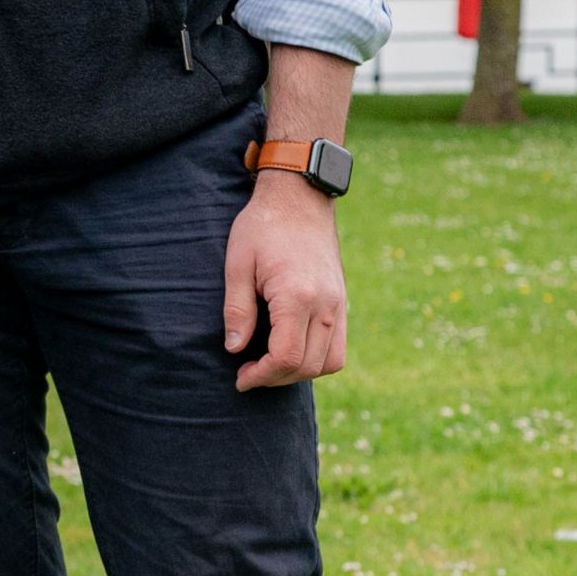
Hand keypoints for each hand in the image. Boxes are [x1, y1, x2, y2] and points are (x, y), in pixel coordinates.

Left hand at [223, 175, 346, 389]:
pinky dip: (317, 358)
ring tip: (270, 365)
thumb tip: (235, 349)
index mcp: (297, 295)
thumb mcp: (237, 264)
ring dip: (299, 372)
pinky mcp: (341, 300)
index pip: (286, 357)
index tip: (240, 378)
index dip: (261, 375)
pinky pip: (338, 346)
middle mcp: (325, 303)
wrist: (299, 198)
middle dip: (276, 378)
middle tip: (249, 373)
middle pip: (308, 365)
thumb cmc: (262, 227)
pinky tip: (290, 350)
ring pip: (330, 362)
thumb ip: (237, 310)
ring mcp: (338, 302)